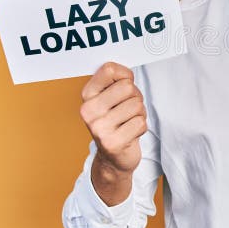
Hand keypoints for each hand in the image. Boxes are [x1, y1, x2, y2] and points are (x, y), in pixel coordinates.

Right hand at [79, 62, 147, 203]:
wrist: (113, 157)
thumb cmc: (117, 120)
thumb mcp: (111, 97)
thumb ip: (116, 81)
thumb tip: (126, 71)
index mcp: (87, 95)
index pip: (109, 70)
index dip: (125, 75)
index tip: (125, 84)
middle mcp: (88, 110)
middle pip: (128, 87)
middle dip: (135, 97)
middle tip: (128, 109)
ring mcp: (98, 128)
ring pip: (137, 105)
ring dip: (139, 114)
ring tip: (128, 121)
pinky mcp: (112, 143)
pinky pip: (140, 123)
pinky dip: (141, 127)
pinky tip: (130, 133)